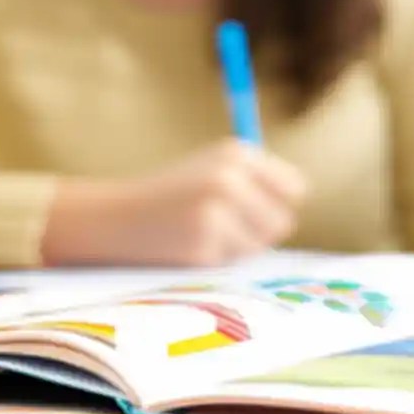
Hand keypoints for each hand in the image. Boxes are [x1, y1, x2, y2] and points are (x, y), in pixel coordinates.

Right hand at [41, 139, 306, 266]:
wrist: (116, 216)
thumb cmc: (171, 195)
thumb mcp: (212, 170)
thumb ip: (256, 182)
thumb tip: (297, 204)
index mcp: (236, 153)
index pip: (295, 189)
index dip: (278, 204)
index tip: (256, 210)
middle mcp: (229, 178)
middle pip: (283, 221)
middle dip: (261, 230)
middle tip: (225, 226)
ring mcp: (216, 212)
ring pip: (260, 245)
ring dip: (239, 246)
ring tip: (204, 232)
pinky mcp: (203, 244)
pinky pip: (234, 260)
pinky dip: (217, 258)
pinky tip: (188, 244)